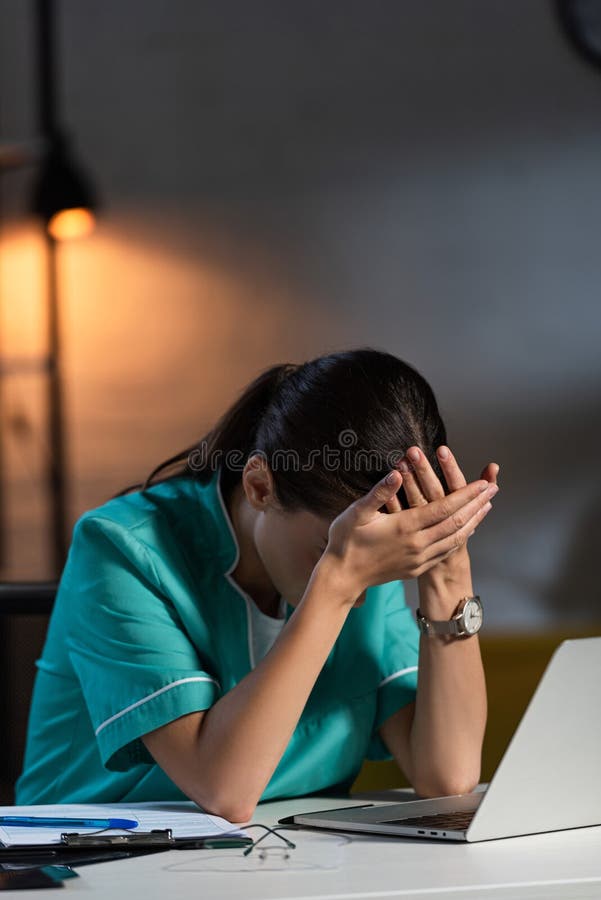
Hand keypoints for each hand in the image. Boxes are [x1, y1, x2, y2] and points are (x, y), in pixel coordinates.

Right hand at [323, 465, 497, 601]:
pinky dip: (460, 537)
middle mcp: (417, 544)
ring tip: (487, 506)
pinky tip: (467, 529)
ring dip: (473, 521)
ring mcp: (419, 559)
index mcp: (405, 528)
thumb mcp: (357, 512)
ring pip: (455, 538)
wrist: (343, 577)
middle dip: (477, 504)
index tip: (483, 482)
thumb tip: (398, 472)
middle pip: (456, 522)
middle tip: (494, 489)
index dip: (466, 495)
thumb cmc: (345, 541)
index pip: (444, 508)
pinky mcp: (417, 568)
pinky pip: (446, 550)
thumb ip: (380, 492)